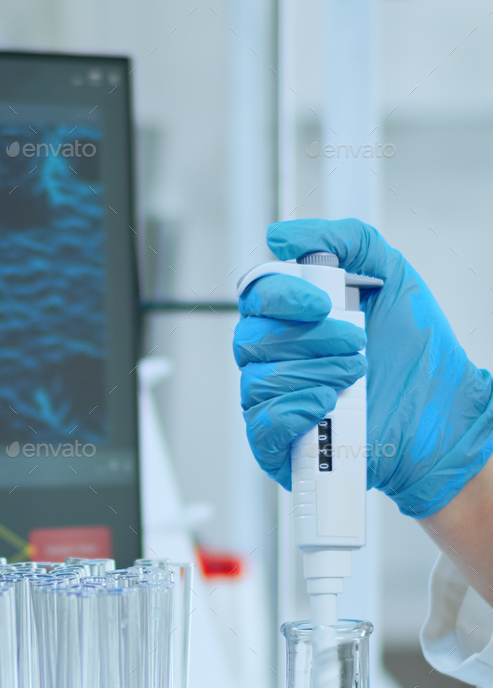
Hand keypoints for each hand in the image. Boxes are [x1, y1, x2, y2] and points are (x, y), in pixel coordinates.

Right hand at [233, 217, 492, 515]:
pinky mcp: (280, 446)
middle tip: (357, 344)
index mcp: (290, 319)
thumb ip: (344, 240)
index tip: (322, 303)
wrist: (439, 409)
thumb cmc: (415, 351)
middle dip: (310, 339)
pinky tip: (327, 404)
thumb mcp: (390, 274)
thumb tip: (279, 237)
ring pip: (258, 382)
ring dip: (314, 373)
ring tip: (356, 375)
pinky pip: (261, 426)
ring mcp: (274, 403)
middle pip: (250, 339)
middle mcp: (274, 359)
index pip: (255, 296)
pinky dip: (293, 411)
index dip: (281, 296)